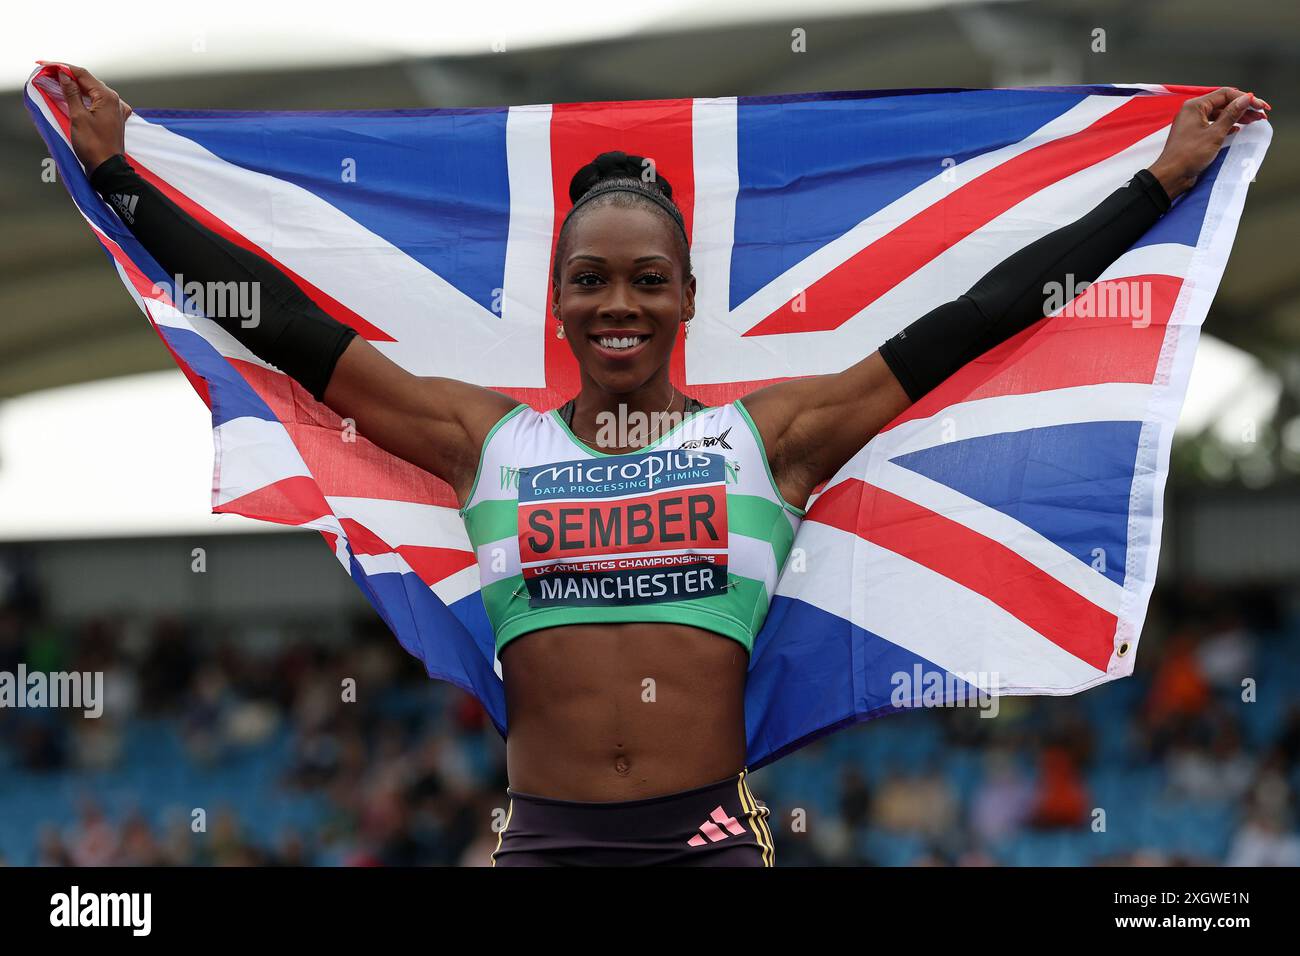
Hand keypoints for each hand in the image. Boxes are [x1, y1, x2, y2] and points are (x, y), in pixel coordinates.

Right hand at [43, 62, 131, 174]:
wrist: (107, 168)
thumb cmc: (94, 145)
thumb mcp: (78, 116)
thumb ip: (71, 94)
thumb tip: (65, 76)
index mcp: (108, 97)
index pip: (83, 74)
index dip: (64, 67)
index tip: (47, 65)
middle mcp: (115, 101)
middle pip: (89, 81)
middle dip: (70, 76)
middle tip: (50, 72)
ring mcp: (116, 110)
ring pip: (93, 91)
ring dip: (77, 87)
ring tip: (59, 82)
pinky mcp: (114, 119)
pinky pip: (98, 102)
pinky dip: (86, 98)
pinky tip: (77, 97)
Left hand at [1147, 87, 1269, 200]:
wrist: (1171, 176)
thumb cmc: (1188, 155)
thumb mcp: (1215, 134)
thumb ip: (1231, 115)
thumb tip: (1246, 99)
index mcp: (1195, 106)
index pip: (1225, 94)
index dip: (1245, 99)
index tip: (1260, 106)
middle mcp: (1193, 111)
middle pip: (1223, 103)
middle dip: (1243, 108)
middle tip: (1260, 114)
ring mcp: (1193, 123)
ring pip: (1219, 114)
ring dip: (1237, 117)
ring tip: (1254, 121)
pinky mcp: (1195, 134)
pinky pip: (1214, 124)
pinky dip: (1227, 125)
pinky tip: (1238, 129)